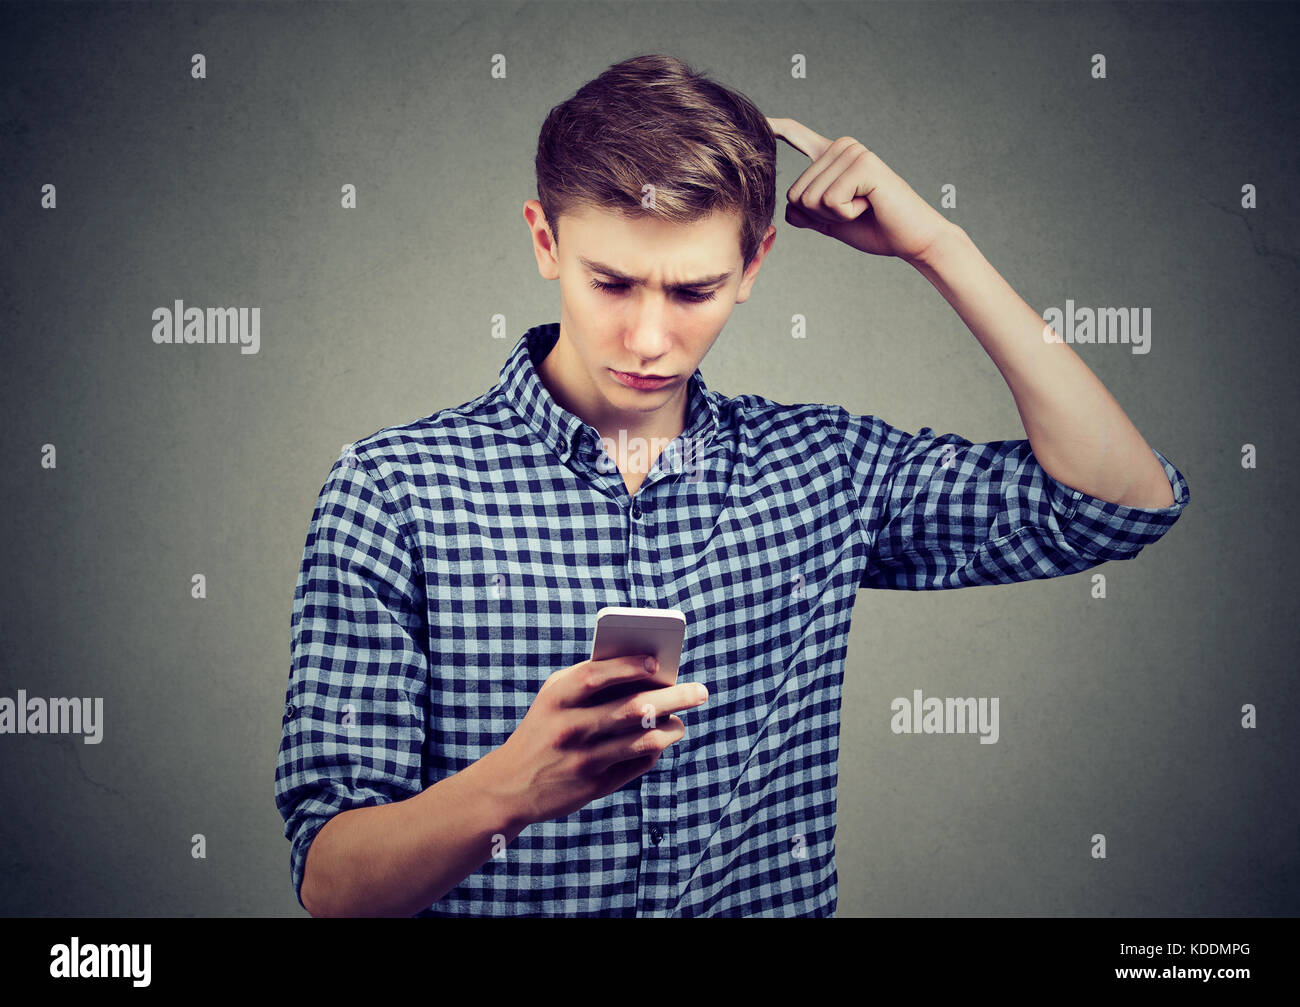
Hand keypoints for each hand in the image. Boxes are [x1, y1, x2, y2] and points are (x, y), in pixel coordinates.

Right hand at [493, 654, 708, 823]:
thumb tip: (650, 670)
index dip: (628, 666)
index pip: (596, 675)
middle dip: (674, 697)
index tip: (657, 662)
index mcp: (557, 698)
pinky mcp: (595, 786)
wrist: (510, 785)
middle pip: (634, 708)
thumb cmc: (544, 727)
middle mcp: (570, 728)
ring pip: (644, 741)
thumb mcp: (555, 698)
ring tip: (680, 723)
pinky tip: (658, 741)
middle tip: (700, 691)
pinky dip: (654, 751)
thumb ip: (592, 680)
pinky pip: (639, 764)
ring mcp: (584, 759)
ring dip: (671, 728)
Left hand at [766, 116, 956, 263]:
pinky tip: (869, 206)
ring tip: (864, 207)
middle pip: (794, 193)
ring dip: (834, 216)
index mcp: (832, 155)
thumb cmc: (874, 229)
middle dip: (819, 215)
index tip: (761, 119)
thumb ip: (807, 213)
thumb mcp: (831, 221)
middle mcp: (841, 146)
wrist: (911, 239)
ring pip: (809, 199)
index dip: (776, 129)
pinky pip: (830, 201)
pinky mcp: (863, 164)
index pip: (797, 136)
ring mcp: (852, 152)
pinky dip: (847, 215)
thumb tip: (786, 207)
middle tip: (854, 210)